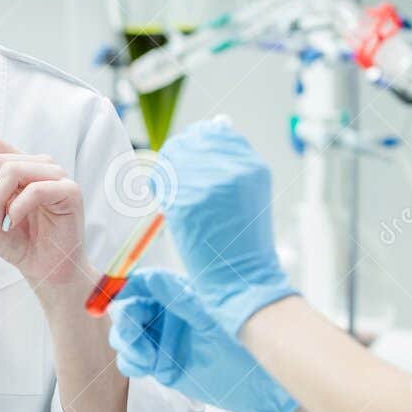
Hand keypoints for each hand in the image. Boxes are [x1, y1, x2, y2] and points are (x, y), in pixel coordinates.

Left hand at [0, 134, 90, 294]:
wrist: (43, 269)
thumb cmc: (19, 242)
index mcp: (19, 167)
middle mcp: (38, 166)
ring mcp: (56, 176)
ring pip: (12, 171)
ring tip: (0, 224)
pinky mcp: (70, 191)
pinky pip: (34, 190)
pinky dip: (16, 209)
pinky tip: (13, 223)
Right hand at [107, 270, 297, 411]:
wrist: (257, 383)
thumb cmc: (243, 344)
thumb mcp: (210, 319)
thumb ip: (180, 299)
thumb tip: (151, 277)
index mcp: (178, 295)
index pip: (141, 285)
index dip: (125, 290)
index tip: (118, 299)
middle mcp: (166, 315)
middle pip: (127, 310)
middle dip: (126, 323)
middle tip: (135, 337)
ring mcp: (161, 340)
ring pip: (125, 336)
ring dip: (128, 345)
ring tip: (148, 358)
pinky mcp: (159, 364)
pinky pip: (132, 360)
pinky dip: (132, 362)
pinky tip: (149, 367)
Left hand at [157, 119, 294, 334]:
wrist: (244, 278)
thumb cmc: (242, 242)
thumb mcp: (247, 195)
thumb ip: (228, 166)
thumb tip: (209, 134)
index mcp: (252, 165)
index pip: (215, 132)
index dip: (196, 142)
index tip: (188, 159)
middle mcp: (233, 170)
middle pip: (190, 141)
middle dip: (177, 156)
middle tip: (175, 178)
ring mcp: (209, 186)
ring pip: (173, 159)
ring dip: (167, 173)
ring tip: (172, 194)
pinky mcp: (187, 204)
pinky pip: (163, 183)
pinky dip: (159, 190)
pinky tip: (166, 205)